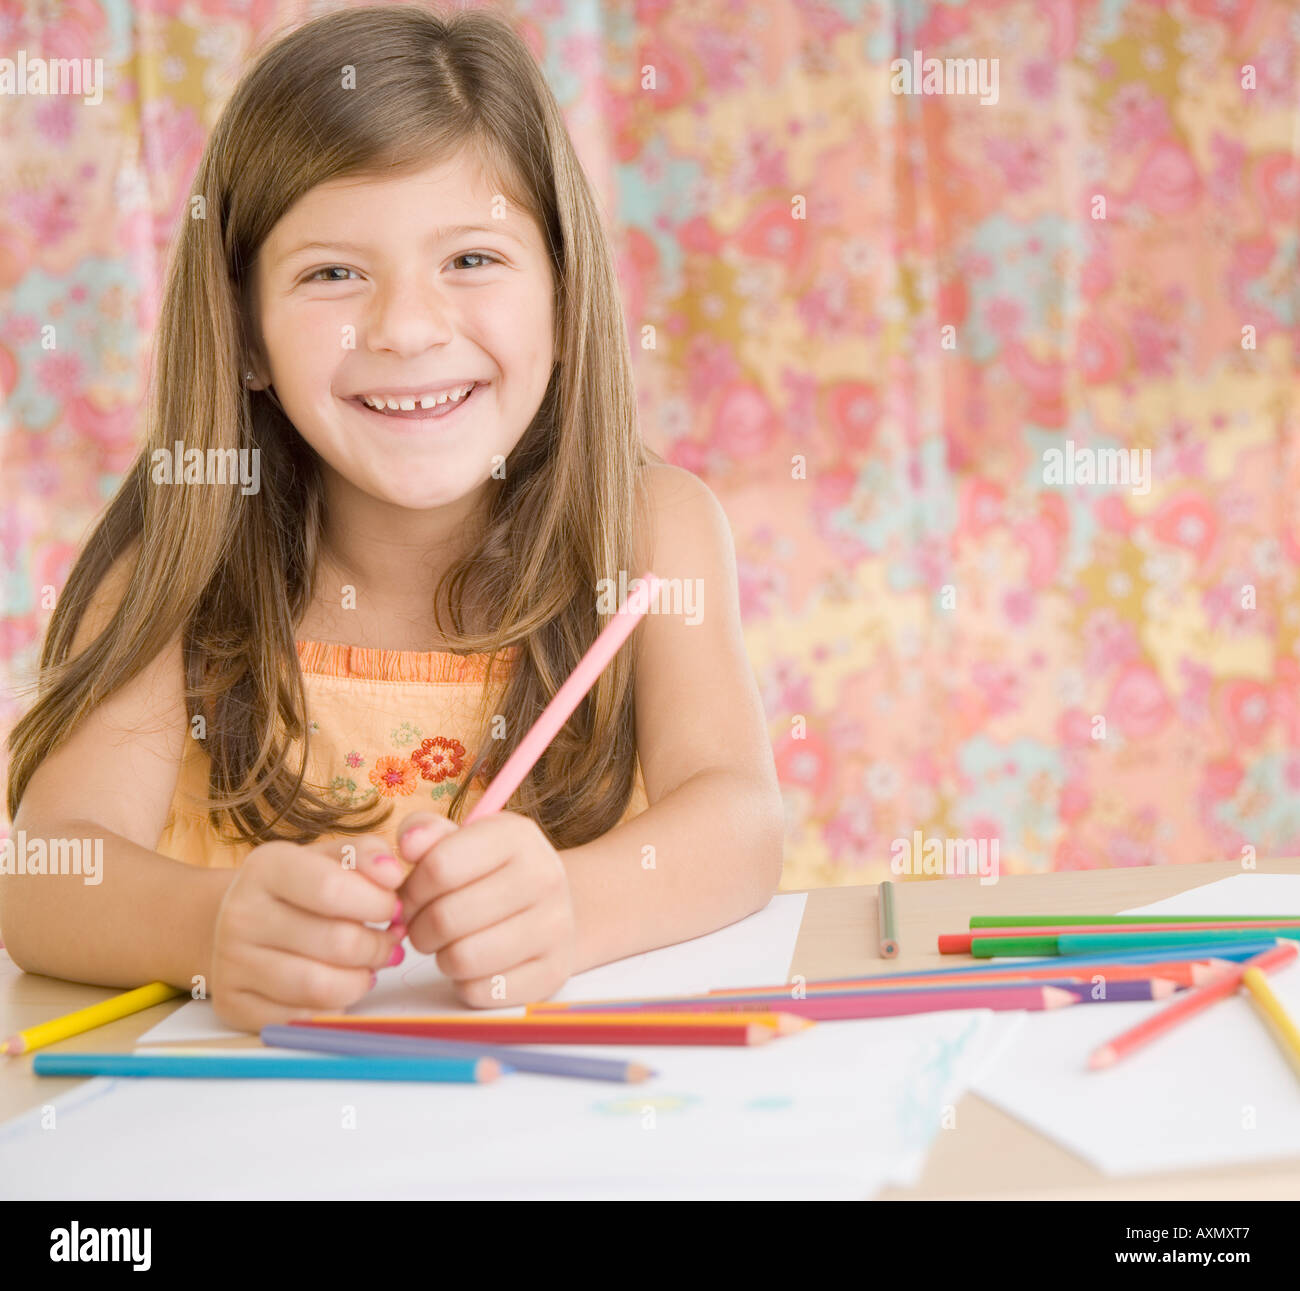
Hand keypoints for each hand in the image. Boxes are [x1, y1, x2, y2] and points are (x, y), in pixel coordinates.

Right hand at [208, 835, 406, 1033]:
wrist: (239, 920)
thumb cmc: (298, 887)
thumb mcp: (328, 857)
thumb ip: (366, 854)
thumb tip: (392, 874)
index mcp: (266, 867)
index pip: (332, 889)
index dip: (377, 903)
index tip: (392, 908)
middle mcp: (241, 914)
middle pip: (336, 942)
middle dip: (378, 946)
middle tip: (390, 942)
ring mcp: (231, 963)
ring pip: (320, 987)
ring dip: (362, 980)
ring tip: (371, 966)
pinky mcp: (234, 1004)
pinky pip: (302, 1019)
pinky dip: (334, 1007)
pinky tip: (340, 986)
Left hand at [395, 810, 576, 1007]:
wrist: (552, 906)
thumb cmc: (492, 872)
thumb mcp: (463, 839)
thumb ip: (426, 833)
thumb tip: (408, 844)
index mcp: (518, 836)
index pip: (439, 867)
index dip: (411, 889)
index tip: (410, 897)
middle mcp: (545, 877)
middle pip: (446, 918)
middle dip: (419, 928)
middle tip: (423, 926)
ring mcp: (556, 928)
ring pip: (462, 959)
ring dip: (441, 956)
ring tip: (448, 944)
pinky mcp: (553, 973)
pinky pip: (482, 992)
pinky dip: (465, 984)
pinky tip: (474, 965)